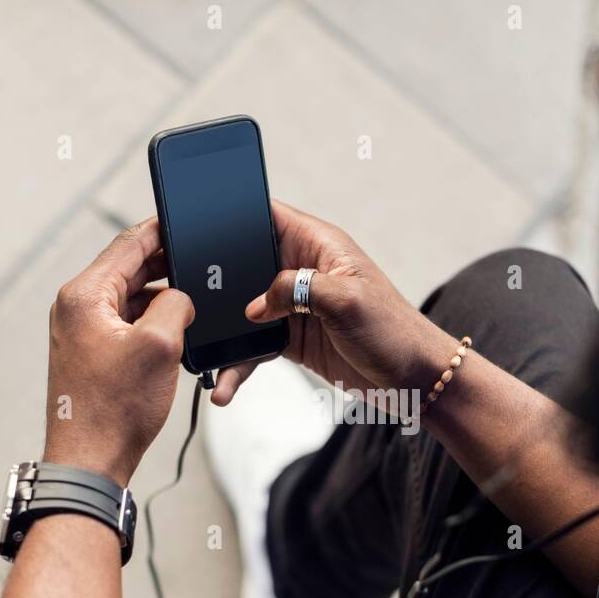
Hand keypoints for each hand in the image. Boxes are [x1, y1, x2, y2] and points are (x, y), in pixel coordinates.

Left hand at [42, 218, 193, 486]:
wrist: (90, 460)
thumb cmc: (114, 410)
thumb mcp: (160, 345)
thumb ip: (175, 303)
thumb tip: (181, 295)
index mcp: (84, 295)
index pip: (128, 243)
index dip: (162, 229)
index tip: (187, 221)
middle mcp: (75, 307)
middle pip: (128, 268)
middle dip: (166, 267)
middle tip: (200, 265)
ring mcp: (81, 330)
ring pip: (130, 297)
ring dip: (161, 300)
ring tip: (192, 309)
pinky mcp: (91, 352)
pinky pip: (126, 323)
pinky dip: (151, 324)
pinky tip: (175, 336)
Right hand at [210, 201, 452, 405]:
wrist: (416, 380)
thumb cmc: (394, 331)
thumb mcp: (346, 300)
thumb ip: (296, 288)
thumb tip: (255, 306)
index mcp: (317, 244)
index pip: (266, 214)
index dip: (232, 213)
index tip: (194, 223)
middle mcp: (302, 270)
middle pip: (244, 262)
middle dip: (213, 278)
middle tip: (182, 293)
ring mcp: (296, 305)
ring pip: (244, 309)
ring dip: (222, 331)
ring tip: (198, 350)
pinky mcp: (294, 338)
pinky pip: (254, 346)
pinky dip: (239, 364)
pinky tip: (225, 384)